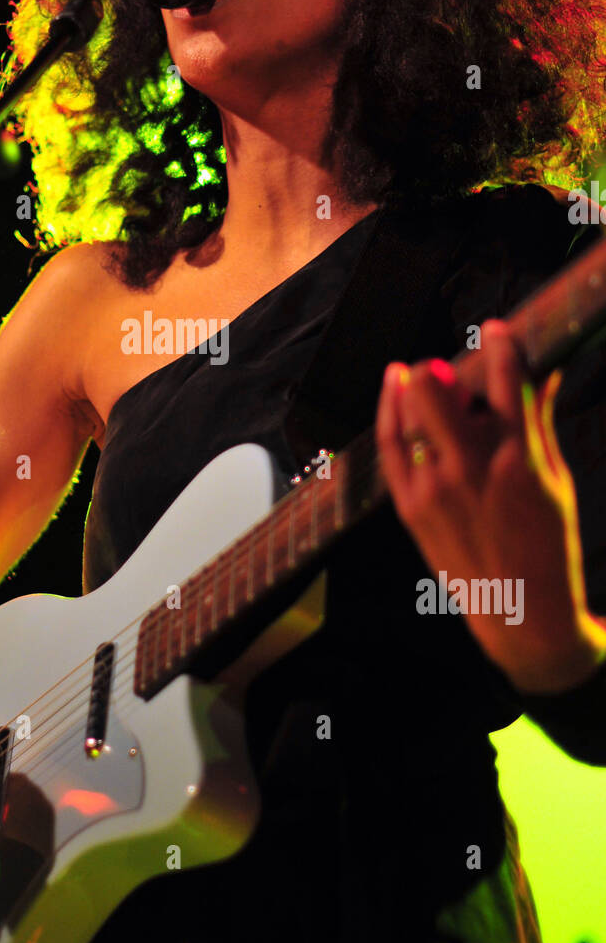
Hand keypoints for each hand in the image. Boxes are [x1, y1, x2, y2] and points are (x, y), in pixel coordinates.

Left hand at [375, 317, 605, 692]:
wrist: (518, 611)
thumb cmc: (547, 542)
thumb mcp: (554, 477)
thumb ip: (539, 419)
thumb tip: (541, 370)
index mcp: (519, 459)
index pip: (506, 380)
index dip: (502, 345)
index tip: (499, 331)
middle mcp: (471, 469)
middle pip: (435, 389)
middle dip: (443, 368)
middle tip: (453, 371)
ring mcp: (435, 489)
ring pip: (408, 413)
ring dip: (415, 386)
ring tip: (419, 374)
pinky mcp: (410, 506)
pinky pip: (388, 446)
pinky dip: (389, 412)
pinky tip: (395, 388)